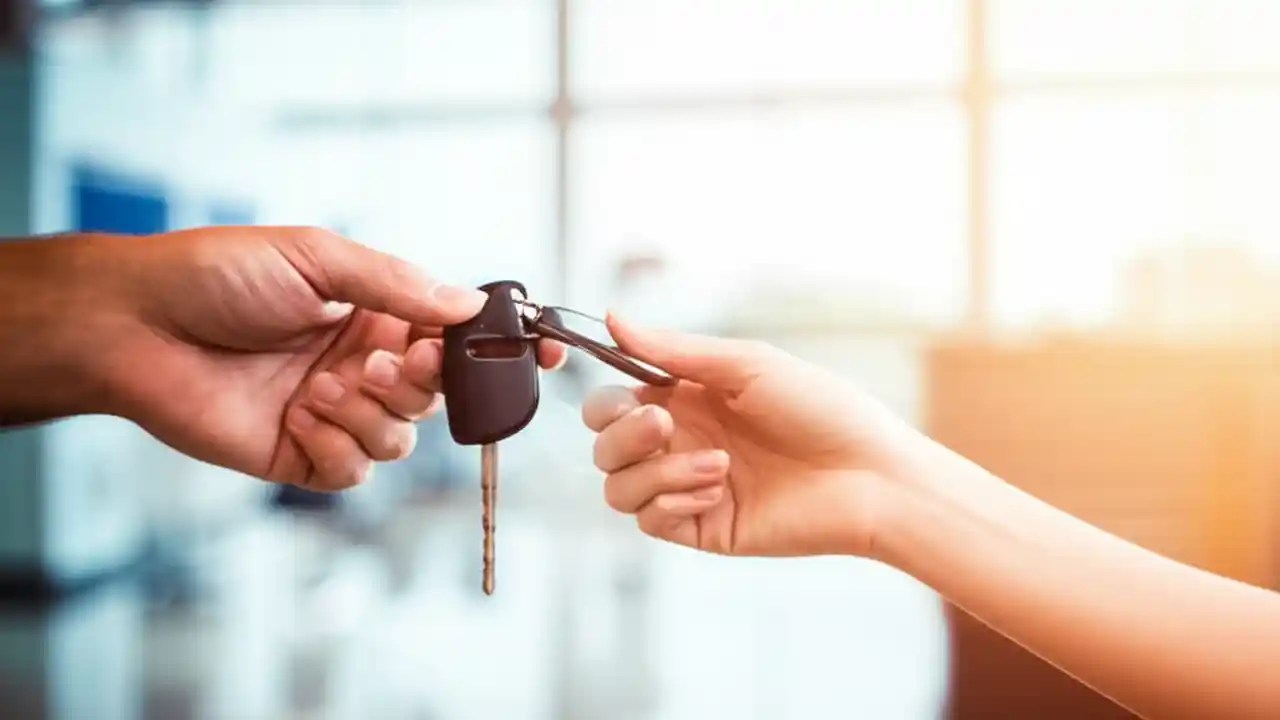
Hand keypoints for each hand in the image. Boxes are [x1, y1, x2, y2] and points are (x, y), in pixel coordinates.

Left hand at [96, 227, 562, 488]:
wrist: (133, 326)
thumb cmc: (217, 276)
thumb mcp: (317, 258)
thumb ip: (398, 286)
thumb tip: (469, 306)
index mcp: (374, 315)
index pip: (455, 337)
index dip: (498, 347)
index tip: (541, 352)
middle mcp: (363, 365)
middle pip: (438, 395)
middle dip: (421, 383)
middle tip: (379, 362)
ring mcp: (334, 413)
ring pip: (402, 439)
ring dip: (372, 415)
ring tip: (318, 386)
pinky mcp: (302, 455)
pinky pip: (355, 472)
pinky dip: (339, 448)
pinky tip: (300, 417)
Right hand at [582, 316, 927, 556]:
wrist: (871, 476)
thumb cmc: (823, 410)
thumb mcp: (747, 365)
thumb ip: (674, 349)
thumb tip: (613, 318)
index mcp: (687, 398)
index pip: (612, 402)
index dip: (605, 400)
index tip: (630, 394)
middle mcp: (681, 442)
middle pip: (604, 445)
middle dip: (622, 433)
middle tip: (665, 423)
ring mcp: (688, 486)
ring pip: (617, 486)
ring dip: (656, 470)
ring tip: (718, 465)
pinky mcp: (701, 527)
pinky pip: (649, 519)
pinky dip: (673, 500)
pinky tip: (719, 488)